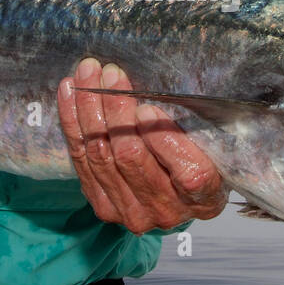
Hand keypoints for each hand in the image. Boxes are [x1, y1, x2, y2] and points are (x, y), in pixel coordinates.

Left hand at [57, 58, 226, 233]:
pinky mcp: (104, 206)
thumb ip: (191, 131)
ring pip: (100, 154)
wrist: (183, 206)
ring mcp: (130, 212)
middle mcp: (165, 211)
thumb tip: (147, 108)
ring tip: (88, 73)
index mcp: (203, 196)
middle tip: (111, 73)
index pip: (186, 171)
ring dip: (89, 108)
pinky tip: (70, 92)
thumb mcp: (213, 147)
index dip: (162, 139)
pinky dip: (72, 122)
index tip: (146, 108)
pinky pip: (81, 159)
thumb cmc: (203, 163)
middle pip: (130, 156)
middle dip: (116, 109)